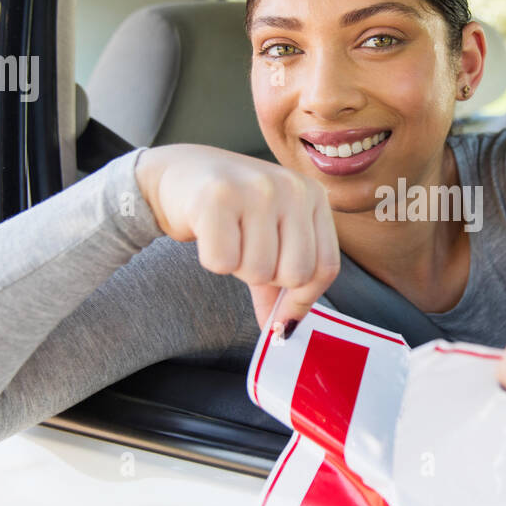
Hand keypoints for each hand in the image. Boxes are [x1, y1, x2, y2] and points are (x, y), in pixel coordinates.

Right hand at [135, 144, 339, 330]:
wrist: (179, 173)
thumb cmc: (231, 210)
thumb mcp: (268, 239)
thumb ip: (281, 285)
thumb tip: (282, 331)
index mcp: (313, 196)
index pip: (325, 267)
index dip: (303, 300)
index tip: (282, 314)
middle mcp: (292, 188)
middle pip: (296, 274)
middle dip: (267, 279)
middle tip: (247, 254)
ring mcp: (257, 189)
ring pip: (258, 271)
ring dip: (237, 267)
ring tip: (228, 237)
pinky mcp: (217, 197)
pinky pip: (222, 263)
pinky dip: (212, 259)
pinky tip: (209, 233)